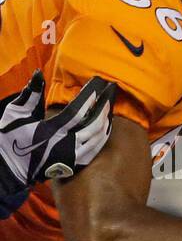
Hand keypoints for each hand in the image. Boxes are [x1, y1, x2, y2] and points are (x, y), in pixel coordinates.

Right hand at [0, 72, 116, 195]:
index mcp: (52, 130)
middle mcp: (66, 144)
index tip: (99, 84)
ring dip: (106, 120)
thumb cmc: (10, 136)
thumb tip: (39, 74)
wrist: (8, 166)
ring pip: (98, 138)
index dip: (89, 97)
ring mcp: (73, 156)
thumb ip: (30, 94)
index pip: (77, 111)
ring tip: (110, 105)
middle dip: (104, 106)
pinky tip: (106, 126)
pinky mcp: (74, 165)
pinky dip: (102, 136)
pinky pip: (95, 150)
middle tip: (111, 91)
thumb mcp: (16, 113)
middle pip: (94, 124)